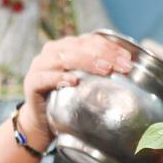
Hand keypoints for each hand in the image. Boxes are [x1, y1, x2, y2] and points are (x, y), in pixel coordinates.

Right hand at [17, 33, 134, 148]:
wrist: (43, 122)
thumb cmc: (70, 100)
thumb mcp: (88, 84)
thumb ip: (102, 73)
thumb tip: (130, 69)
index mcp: (67, 47)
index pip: (90, 40)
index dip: (109, 47)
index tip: (128, 59)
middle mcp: (52, 51)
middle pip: (79, 47)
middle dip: (103, 54)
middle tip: (121, 66)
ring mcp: (40, 65)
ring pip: (63, 57)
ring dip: (86, 62)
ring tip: (104, 69)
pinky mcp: (32, 82)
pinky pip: (45, 77)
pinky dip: (59, 77)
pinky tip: (73, 80)